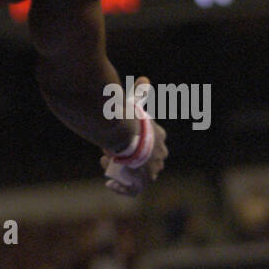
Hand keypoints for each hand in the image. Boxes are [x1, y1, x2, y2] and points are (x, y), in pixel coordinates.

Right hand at [100, 77, 167, 196]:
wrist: (128, 133)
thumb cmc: (129, 118)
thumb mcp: (134, 104)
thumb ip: (140, 91)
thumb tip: (144, 79)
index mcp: (159, 137)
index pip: (152, 145)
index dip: (135, 145)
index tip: (121, 142)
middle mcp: (160, 155)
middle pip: (145, 161)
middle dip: (129, 159)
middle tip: (112, 152)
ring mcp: (153, 169)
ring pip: (137, 174)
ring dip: (122, 170)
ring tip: (108, 161)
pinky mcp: (144, 181)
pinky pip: (133, 189)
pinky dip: (122, 188)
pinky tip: (111, 183)